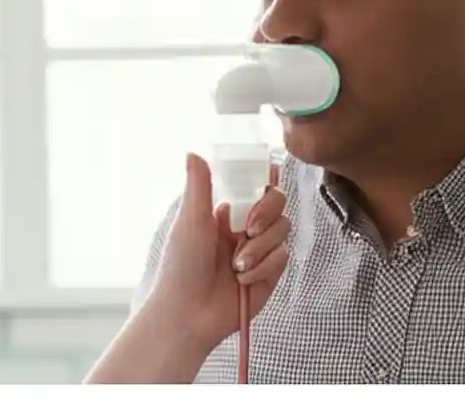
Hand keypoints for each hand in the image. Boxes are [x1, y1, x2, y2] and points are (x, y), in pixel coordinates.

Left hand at [142, 152, 290, 353]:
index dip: (266, 178)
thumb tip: (193, 152)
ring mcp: (260, 250)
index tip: (267, 176)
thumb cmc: (181, 266)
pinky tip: (243, 278)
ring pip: (282, 229)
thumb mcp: (190, 220)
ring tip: (236, 264)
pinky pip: (283, 257)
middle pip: (277, 202)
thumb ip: (198, 185)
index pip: (256, 184)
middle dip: (266, 212)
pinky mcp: (271, 273)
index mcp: (226, 211)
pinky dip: (263, 267)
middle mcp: (246, 227)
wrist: (190, 313)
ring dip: (260, 246)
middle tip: (248, 227)